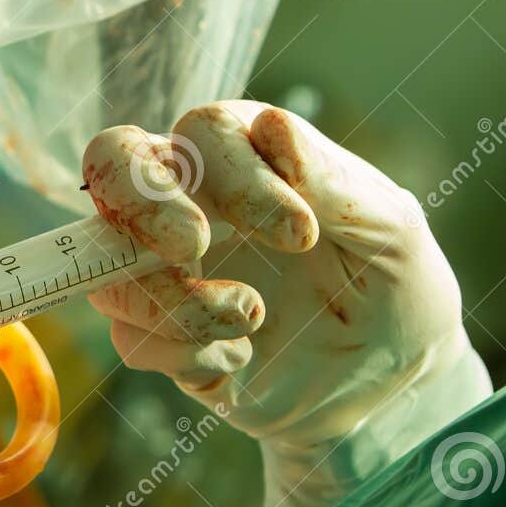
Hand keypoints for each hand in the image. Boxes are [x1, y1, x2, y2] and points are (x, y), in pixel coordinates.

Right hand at [83, 102, 488, 506]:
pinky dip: (185, 352)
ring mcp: (168, 272)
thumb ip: (333, 180)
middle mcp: (192, 203)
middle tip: (195, 245)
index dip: (237, 178)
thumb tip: (271, 126)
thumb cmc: (395, 282)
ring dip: (174, 300)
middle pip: (114, 165)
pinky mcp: (166, 340)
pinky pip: (133, 339)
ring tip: (253, 318)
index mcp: (247, 157)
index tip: (302, 235)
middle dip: (143, 205)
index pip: (202, 134)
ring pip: (111, 267)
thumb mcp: (390, 228)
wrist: (393, 379)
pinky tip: (242, 357)